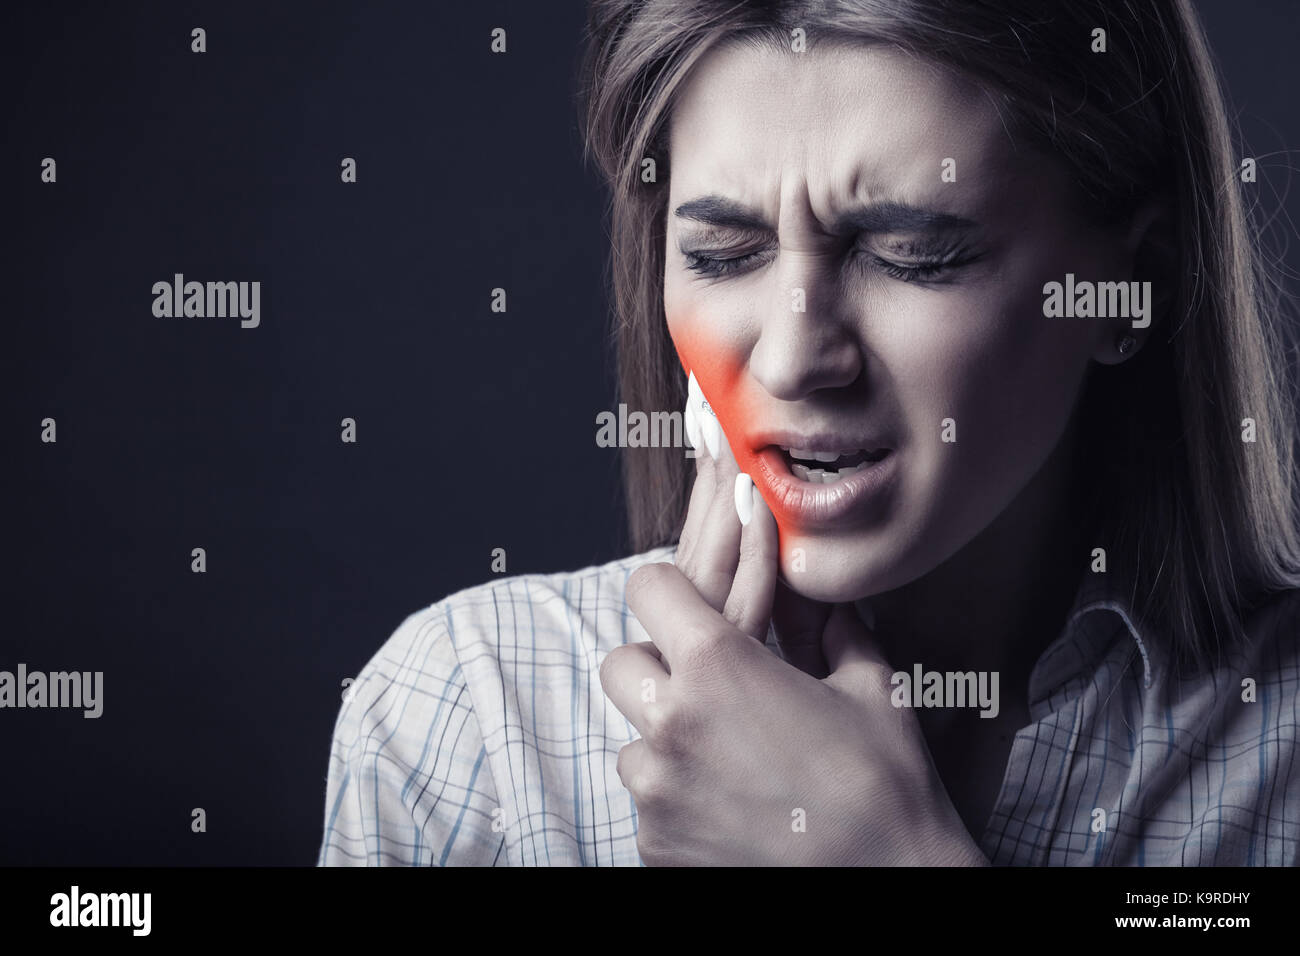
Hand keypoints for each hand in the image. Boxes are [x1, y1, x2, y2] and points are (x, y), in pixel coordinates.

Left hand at [598, 373, 989, 865]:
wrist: (890, 883)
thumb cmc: (886, 782)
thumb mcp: (871, 685)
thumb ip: (833, 628)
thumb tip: (821, 597)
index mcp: (718, 665)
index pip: (648, 588)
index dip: (670, 591)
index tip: (692, 606)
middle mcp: (671, 722)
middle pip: (620, 663)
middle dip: (655, 665)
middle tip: (709, 686)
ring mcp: (657, 789)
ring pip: (630, 738)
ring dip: (665, 739)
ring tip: (730, 757)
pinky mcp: (655, 843)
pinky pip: (648, 801)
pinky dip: (678, 797)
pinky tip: (733, 805)